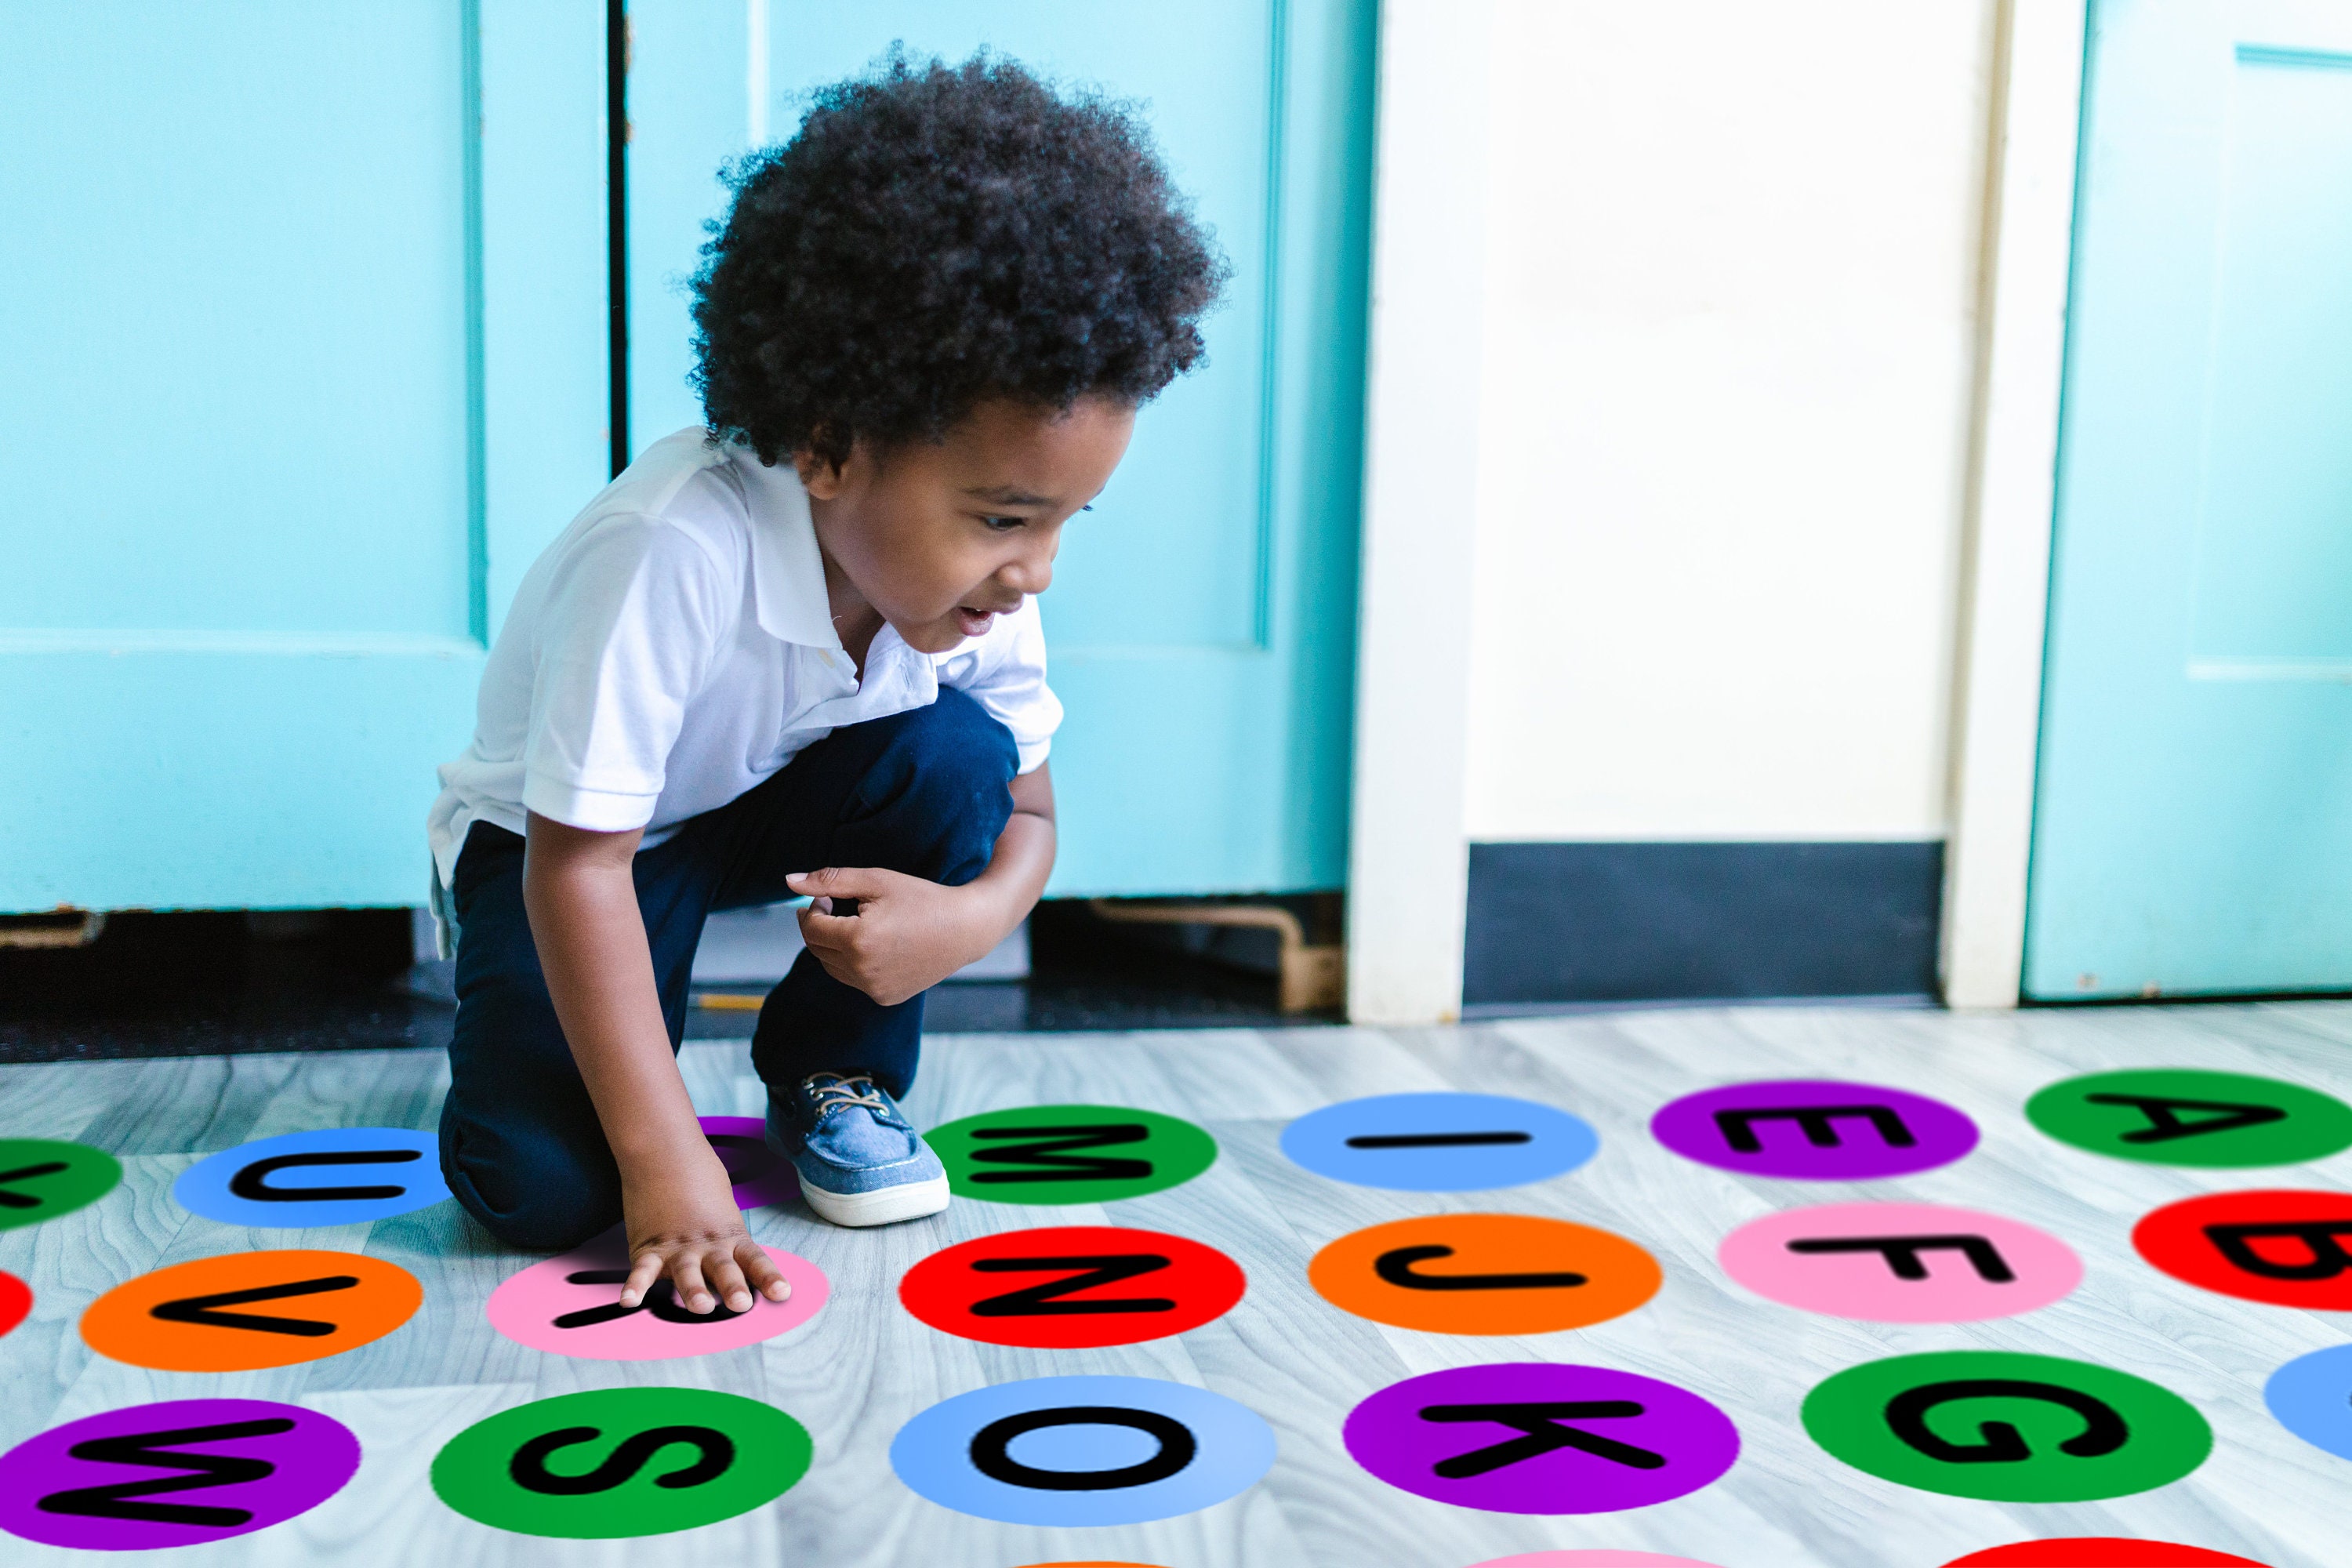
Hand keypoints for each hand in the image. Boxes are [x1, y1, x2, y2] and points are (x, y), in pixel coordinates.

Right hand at [617, 1149, 791, 1314]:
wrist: (664, 1153)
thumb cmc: (698, 1180)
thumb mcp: (724, 1211)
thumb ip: (728, 1242)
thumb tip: (737, 1273)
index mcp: (730, 1236)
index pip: (754, 1260)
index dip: (769, 1277)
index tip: (783, 1294)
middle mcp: (707, 1245)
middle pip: (724, 1269)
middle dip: (733, 1288)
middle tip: (741, 1303)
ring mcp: (677, 1247)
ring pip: (687, 1273)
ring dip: (694, 1290)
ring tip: (700, 1306)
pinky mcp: (648, 1248)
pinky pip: (642, 1271)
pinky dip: (635, 1286)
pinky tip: (630, 1300)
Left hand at [788, 866, 1004, 1006]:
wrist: (966, 929)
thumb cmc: (922, 899)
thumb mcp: (876, 880)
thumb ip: (830, 880)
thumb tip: (789, 880)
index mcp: (857, 940)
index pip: (811, 927)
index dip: (813, 908)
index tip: (827, 898)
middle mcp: (862, 970)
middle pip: (817, 949)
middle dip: (820, 927)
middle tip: (838, 908)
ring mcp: (873, 988)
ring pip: (831, 967)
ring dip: (835, 946)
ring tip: (859, 926)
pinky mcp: (884, 997)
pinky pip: (853, 980)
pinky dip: (854, 963)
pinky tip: (878, 946)